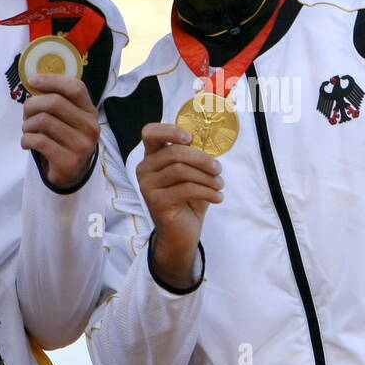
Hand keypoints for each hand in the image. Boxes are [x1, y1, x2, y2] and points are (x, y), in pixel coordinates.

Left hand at [21, 74, 100, 189]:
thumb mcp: (68, 119)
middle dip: (32, 105)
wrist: (70, 174)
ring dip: (27, 125)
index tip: (32, 81)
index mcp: (90, 112)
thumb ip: (57, 101)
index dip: (52, 80)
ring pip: (44, 121)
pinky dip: (26, 140)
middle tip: (26, 114)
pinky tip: (27, 143)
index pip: (75, 87)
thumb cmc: (63, 139)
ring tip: (27, 131)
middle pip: (54, 102)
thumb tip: (34, 82)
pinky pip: (39, 141)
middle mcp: (90, 127)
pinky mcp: (69, 161)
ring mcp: (82, 145)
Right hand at [137, 123, 223, 288]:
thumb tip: (211, 143)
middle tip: (219, 169)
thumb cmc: (188, 200)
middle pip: (174, 152)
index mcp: (152, 157)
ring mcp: (148, 186)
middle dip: (202, 159)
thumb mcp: (192, 174)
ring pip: (181, 170)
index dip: (170, 131)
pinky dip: (207, 192)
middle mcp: (145, 169)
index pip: (150, 133)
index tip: (190, 139)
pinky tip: (218, 198)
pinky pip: (185, 189)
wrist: (181, 233)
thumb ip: (194, 157)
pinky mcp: (156, 202)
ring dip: (206, 177)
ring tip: (220, 186)